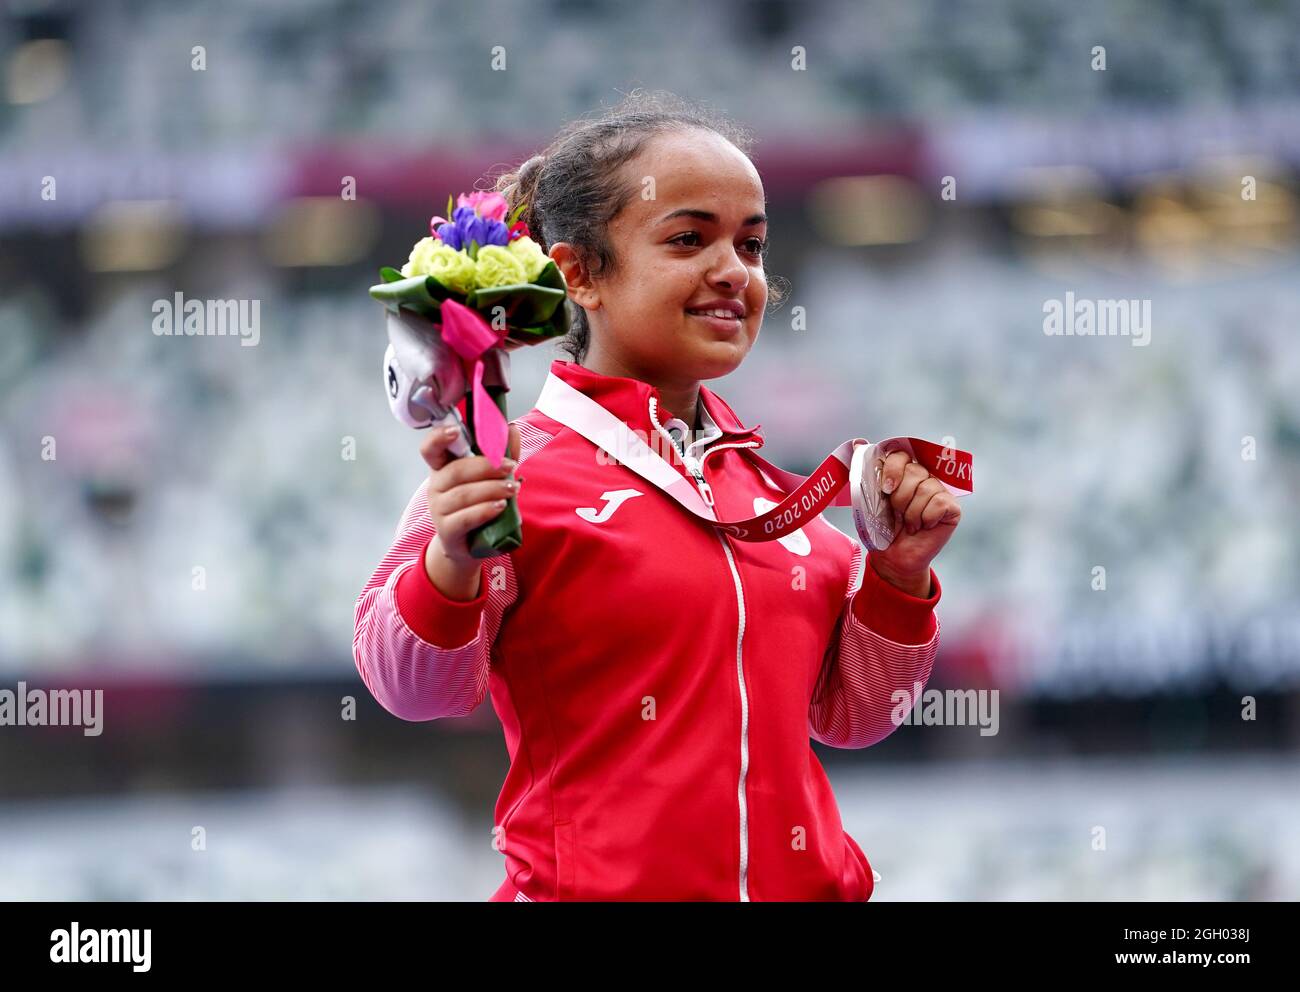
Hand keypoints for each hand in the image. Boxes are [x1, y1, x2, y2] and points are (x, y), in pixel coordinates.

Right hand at [418, 421, 520, 598]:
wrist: (472, 544)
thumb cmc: (479, 504)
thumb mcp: (492, 477)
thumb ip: (501, 453)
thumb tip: (511, 428)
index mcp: (443, 468)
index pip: (430, 449)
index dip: (438, 437)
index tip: (455, 430)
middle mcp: (435, 487)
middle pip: (455, 471)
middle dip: (486, 466)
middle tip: (510, 466)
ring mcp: (438, 510)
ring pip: (462, 494)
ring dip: (491, 489)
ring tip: (513, 489)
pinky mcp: (447, 531)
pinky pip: (465, 518)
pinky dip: (484, 510)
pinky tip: (500, 506)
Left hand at [869, 449, 961, 593]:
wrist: (892, 557)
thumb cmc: (882, 528)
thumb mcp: (870, 498)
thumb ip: (867, 471)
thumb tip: (858, 443)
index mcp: (903, 472)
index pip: (901, 455)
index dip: (893, 469)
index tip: (885, 489)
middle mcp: (924, 477)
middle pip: (914, 471)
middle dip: (900, 496)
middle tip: (897, 513)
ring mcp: (940, 491)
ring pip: (926, 488)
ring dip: (911, 512)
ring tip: (909, 523)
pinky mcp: (952, 508)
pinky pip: (940, 503)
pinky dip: (926, 518)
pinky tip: (923, 526)